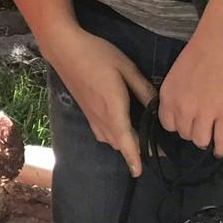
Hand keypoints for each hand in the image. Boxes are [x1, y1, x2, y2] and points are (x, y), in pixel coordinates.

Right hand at [43, 21, 157, 175]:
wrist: (65, 49)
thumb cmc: (97, 55)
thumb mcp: (126, 68)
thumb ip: (143, 89)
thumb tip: (158, 106)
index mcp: (113, 109)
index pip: (126, 141)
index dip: (134, 158)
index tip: (139, 173)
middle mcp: (100, 117)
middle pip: (119, 144)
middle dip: (134, 151)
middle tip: (156, 148)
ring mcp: (90, 115)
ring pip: (109, 139)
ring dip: (123, 143)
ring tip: (139, 140)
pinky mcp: (85, 110)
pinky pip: (101, 132)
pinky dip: (112, 136)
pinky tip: (119, 127)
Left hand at [156, 16, 222, 155]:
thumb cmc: (203, 50)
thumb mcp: (179, 74)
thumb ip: (179, 92)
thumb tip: (185, 107)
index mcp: (168, 96)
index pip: (167, 124)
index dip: (178, 125)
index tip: (186, 124)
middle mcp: (182, 108)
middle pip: (184, 134)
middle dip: (193, 133)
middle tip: (203, 129)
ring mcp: (205, 113)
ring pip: (201, 140)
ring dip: (207, 141)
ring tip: (213, 138)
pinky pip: (222, 140)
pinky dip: (222, 148)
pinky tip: (222, 150)